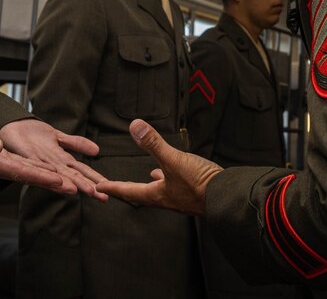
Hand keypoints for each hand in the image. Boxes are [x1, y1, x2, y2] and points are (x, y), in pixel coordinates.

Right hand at [0, 113, 74, 194]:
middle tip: (74, 189)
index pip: (20, 172)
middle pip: (29, 176)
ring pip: (27, 172)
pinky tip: (49, 170)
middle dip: (51, 183)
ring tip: (68, 184)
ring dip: (47, 178)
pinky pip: (22, 166)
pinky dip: (37, 169)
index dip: (41, 177)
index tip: (60, 182)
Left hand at [0, 118, 107, 200]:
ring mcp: (39, 162)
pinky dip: (46, 173)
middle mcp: (52, 165)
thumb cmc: (35, 136)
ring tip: (80, 191)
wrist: (13, 126)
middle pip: (72, 177)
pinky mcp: (26, 157)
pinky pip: (36, 166)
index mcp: (61, 160)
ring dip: (67, 184)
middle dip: (86, 186)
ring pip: (56, 174)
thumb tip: (97, 151)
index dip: (95, 180)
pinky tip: (56, 179)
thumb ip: (77, 144)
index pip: (81, 171)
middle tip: (102, 197)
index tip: (109, 191)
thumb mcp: (60, 138)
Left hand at [95, 119, 222, 214]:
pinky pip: (174, 187)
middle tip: (116, 188)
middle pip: (141, 195)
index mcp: (158, 194)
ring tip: (146, 177)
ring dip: (149, 185)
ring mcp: (180, 198)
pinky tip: (173, 174)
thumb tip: (135, 126)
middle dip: (128, 190)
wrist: (226, 197)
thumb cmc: (200, 184)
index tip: (100, 187)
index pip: (129, 191)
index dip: (113, 187)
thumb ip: (154, 144)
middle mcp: (167, 199)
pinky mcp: (193, 194)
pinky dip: (169, 180)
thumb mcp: (174, 160)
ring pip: (159, 191)